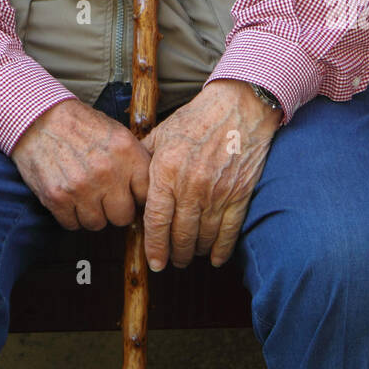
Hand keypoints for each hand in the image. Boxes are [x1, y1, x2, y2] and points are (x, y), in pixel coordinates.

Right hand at [11, 97, 151, 231]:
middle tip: (104, 196)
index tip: (129, 195)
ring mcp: (81, 187)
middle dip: (114, 209)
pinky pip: (72, 224)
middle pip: (123, 216)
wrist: (38, 117)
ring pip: (97, 224)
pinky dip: (70, 215)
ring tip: (84, 193)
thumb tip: (150, 191)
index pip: (146, 195)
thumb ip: (134, 161)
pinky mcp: (57, 197)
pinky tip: (68, 195)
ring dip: (91, 213)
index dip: (137, 197)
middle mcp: (107, 171)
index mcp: (126, 152)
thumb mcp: (116, 133)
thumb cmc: (80, 125)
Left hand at [139, 79, 280, 269]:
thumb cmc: (197, 118)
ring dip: (196, 252)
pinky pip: (229, 232)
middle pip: (180, 235)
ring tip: (191, 256)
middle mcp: (191, 186)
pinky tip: (215, 257)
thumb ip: (145, 159)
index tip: (154, 262)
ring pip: (203, 237)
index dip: (155, 246)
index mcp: (167, 171)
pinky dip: (222, 249)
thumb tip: (130, 179)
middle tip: (172, 261)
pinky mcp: (239, 195)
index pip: (156, 221)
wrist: (238, 106)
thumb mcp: (162, 133)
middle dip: (175, 254)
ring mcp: (217, 193)